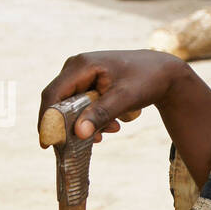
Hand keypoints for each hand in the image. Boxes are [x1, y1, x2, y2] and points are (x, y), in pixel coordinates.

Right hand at [38, 49, 186, 143]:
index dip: (46, 119)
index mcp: (81, 66)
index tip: (46, 143)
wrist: (163, 72)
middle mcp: (76, 67)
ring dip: (87, 123)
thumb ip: (101, 114)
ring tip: (113, 129)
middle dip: (69, 125)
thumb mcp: (125, 98)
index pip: (53, 94)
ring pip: (71, 106)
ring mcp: (81, 75)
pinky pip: (82, 105)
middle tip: (81, 144)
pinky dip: (93, 118)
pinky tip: (112, 125)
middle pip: (59, 101)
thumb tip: (79, 133)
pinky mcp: (88, 83)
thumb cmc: (146, 80)